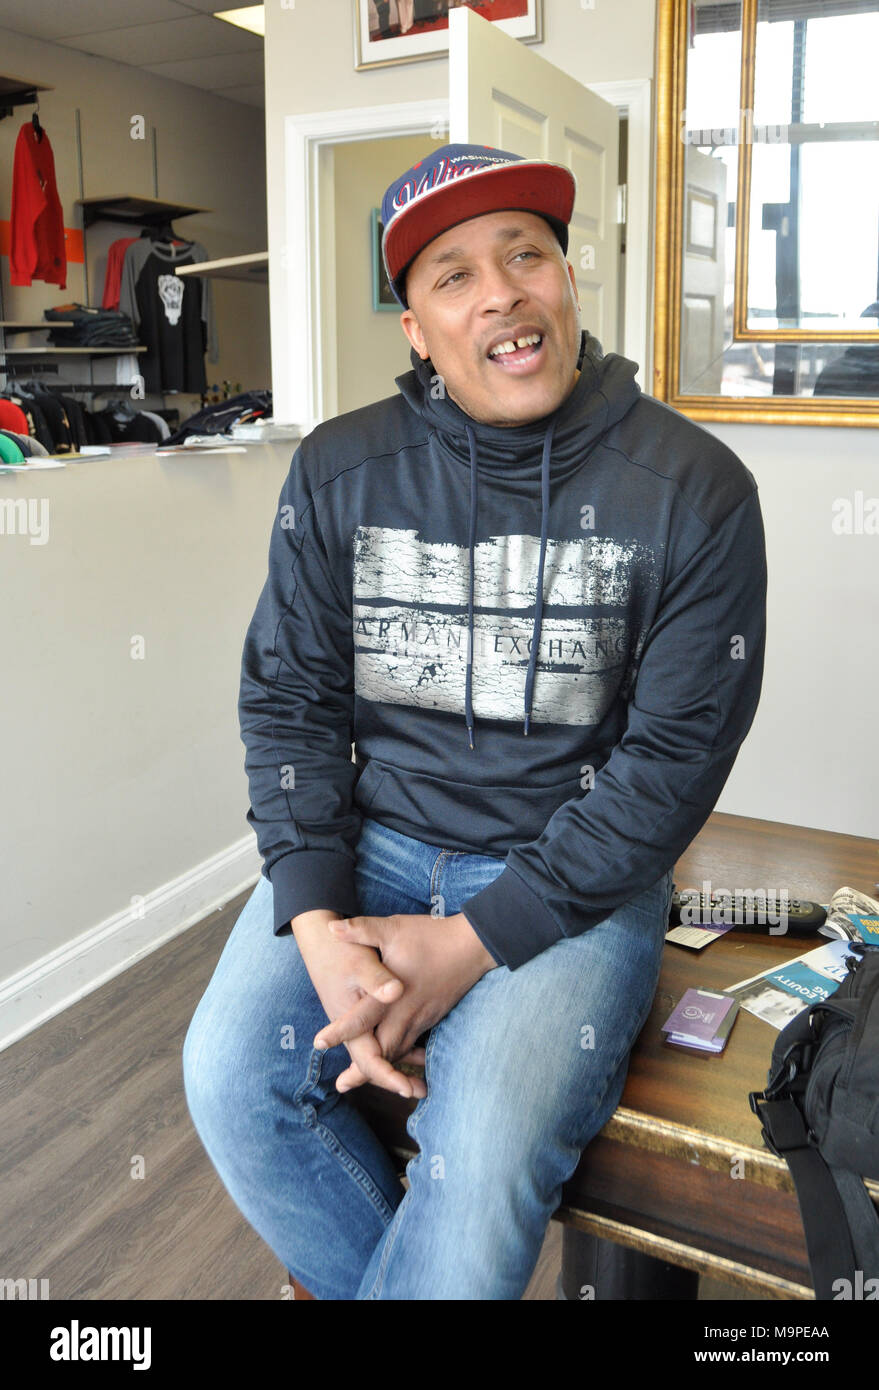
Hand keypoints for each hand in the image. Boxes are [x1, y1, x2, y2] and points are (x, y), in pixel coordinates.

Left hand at [313, 912, 496, 1092]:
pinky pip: (413, 1044)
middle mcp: (407, 1012)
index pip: (362, 1018)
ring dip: (382, 1068)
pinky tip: (392, 1060)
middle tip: (342, 1085)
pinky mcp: (432, 1017)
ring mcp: (422, 1017)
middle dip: (363, 1070)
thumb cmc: (431, 937)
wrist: (473, 945)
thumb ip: (362, 931)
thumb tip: (331, 928)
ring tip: (361, 1079)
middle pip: (383, 1050)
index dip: (340, 1032)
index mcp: (393, 994)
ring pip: (399, 1051)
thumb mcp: (393, 929)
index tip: (319, 1044)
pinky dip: (399, 1056)